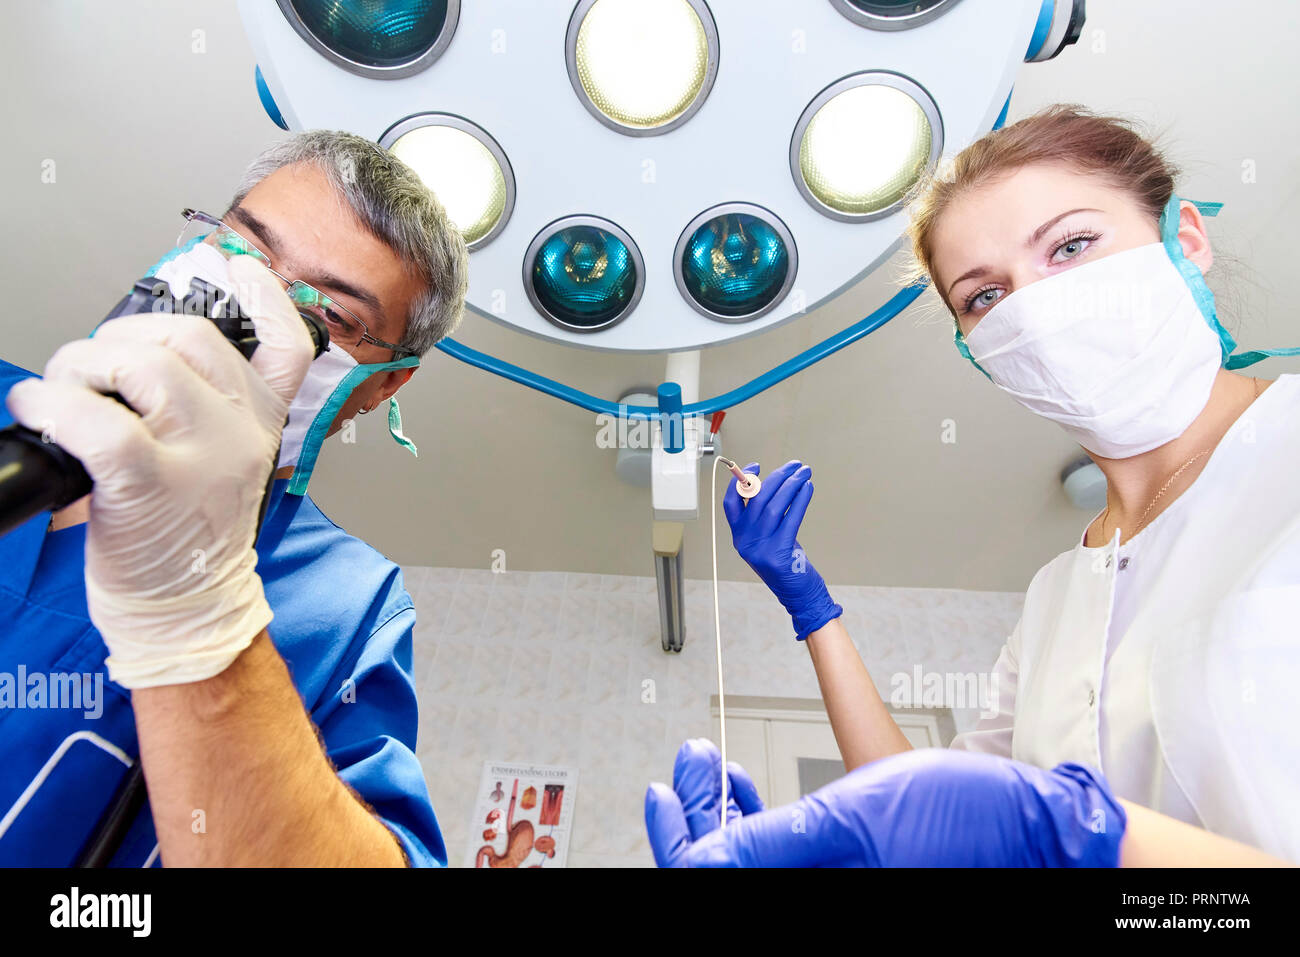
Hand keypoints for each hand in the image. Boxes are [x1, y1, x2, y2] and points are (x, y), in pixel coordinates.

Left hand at [5, 256, 314, 688]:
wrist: (186, 610)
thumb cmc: (185, 534)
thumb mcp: (220, 462)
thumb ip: (202, 406)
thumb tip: (131, 352)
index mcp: (260, 421)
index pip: (286, 342)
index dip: (262, 296)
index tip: (236, 268)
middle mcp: (241, 430)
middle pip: (187, 336)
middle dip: (119, 336)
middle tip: (88, 373)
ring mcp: (202, 456)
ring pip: (141, 364)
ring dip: (81, 367)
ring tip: (61, 399)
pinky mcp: (151, 485)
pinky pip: (97, 420)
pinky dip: (55, 407)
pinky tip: (41, 415)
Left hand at [645, 742, 1125, 866]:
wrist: (1045, 827)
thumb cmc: (970, 821)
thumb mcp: (855, 816)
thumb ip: (773, 840)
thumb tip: (700, 858)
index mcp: (819, 894)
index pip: (714, 876)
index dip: (679, 834)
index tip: (666, 787)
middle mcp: (823, 896)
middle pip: (728, 867)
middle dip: (700, 812)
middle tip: (691, 759)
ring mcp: (836, 885)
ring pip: (753, 859)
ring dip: (725, 811)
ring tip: (712, 764)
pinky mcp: (850, 872)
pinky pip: (785, 857)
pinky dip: (759, 819)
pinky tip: (748, 786)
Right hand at [723, 459, 840, 638]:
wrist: (798, 594)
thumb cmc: (786, 563)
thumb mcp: (768, 539)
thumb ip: (765, 517)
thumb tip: (776, 483)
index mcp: (739, 537)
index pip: (731, 503)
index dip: (740, 482)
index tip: (756, 465)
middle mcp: (745, 542)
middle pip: (757, 499)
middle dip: (777, 477)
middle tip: (794, 465)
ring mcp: (760, 549)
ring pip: (774, 506)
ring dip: (791, 485)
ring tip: (804, 472)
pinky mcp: (779, 553)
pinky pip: (791, 518)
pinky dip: (801, 499)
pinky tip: (808, 488)